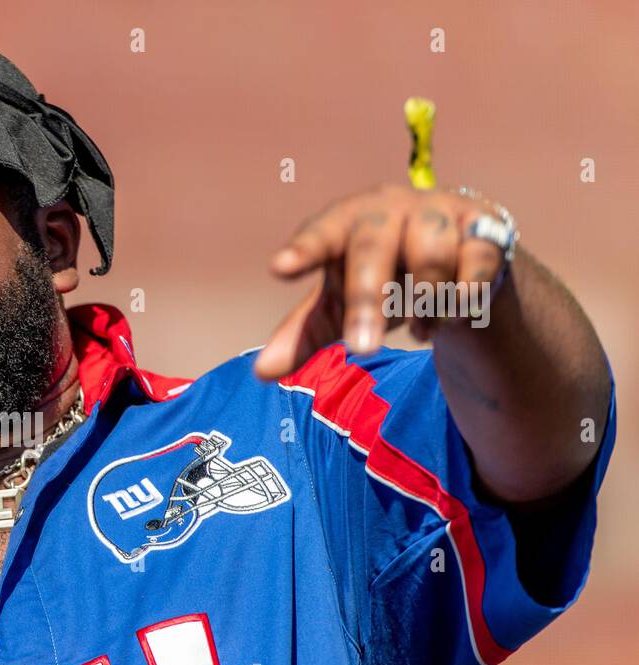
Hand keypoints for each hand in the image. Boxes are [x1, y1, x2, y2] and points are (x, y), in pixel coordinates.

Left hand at [254, 183, 509, 379]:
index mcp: (349, 220)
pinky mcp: (487, 231)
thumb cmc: (383, 275)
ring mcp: (442, 213)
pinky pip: (477, 266)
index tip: (279, 268)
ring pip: (431, 256)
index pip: (323, 230)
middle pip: (373, 246)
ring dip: (422, 304)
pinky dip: (461, 300)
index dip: (304, 249)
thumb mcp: (340, 305)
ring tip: (418, 331)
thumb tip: (261, 373)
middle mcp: (393, 208)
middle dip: (367, 299)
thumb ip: (304, 334)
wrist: (458, 259)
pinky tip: (451, 317)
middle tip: (360, 349)